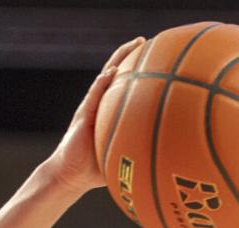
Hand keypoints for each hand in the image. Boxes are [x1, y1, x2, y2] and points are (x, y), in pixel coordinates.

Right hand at [49, 38, 144, 194]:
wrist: (71, 176)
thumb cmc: (96, 169)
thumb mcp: (122, 159)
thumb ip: (139, 153)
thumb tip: (167, 162)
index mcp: (109, 111)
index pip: (124, 85)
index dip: (136, 70)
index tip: (153, 56)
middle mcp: (100, 105)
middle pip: (115, 73)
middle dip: (129, 55)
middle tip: (144, 41)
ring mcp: (90, 107)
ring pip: (104, 77)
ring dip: (117, 60)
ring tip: (131, 46)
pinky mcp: (82, 116)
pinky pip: (93, 96)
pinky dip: (101, 84)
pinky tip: (110, 73)